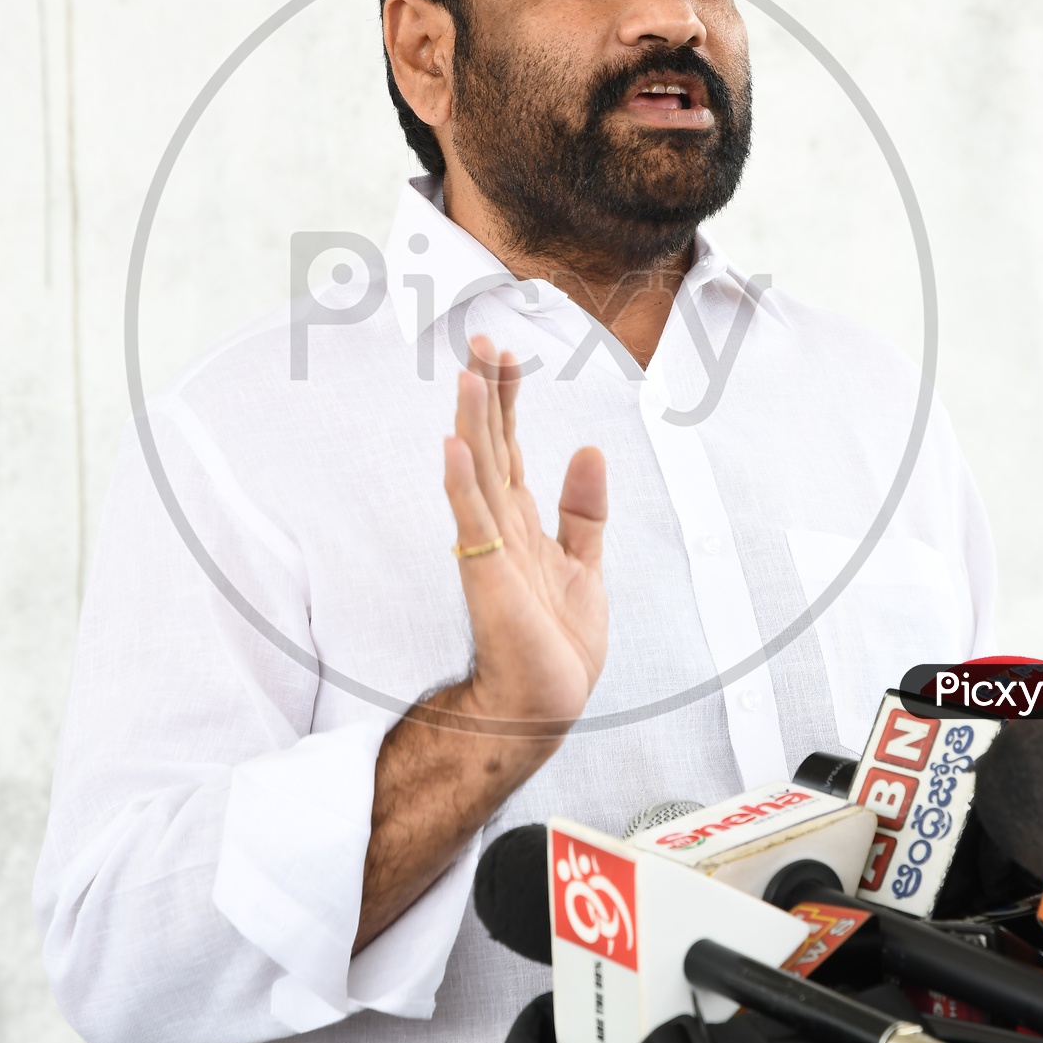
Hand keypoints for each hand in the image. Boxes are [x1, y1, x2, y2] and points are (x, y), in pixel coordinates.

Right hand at [443, 335, 608, 735]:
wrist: (546, 702)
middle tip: (479, 340)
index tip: (504, 353)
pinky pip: (473, 520)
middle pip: (489, 445)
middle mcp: (501, 524)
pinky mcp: (488, 574)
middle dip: (486, 393)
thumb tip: (588, 449)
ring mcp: (490, 546)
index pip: (508, 445)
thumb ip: (584, 508)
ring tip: (468, 376)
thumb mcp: (584, 562)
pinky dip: (462, 483)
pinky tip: (454, 446)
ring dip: (472, 423)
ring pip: (478, 472)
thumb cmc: (558, 643)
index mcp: (521, 519)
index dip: (506, 398)